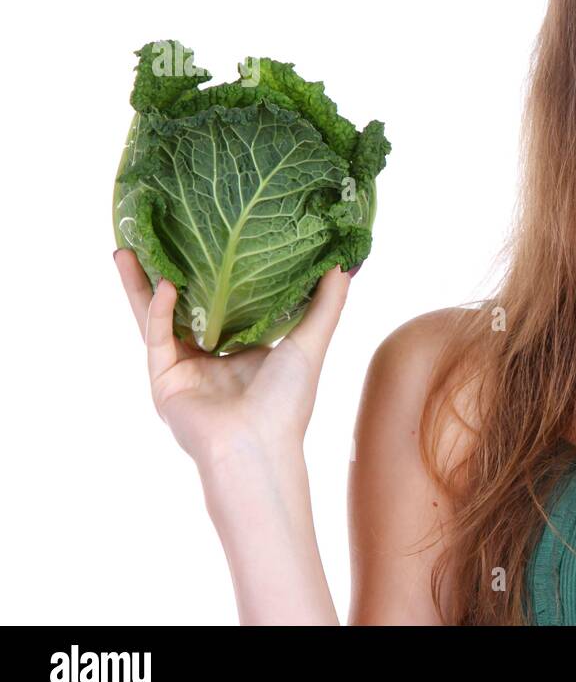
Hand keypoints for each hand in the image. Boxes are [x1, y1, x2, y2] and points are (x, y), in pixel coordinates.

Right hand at [114, 248, 352, 470]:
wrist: (258, 446)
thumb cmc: (287, 402)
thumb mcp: (310, 343)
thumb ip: (327, 304)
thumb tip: (344, 263)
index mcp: (240, 349)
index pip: (219, 302)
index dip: (210, 272)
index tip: (205, 236)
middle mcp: (208, 358)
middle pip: (180, 305)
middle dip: (163, 272)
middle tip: (151, 234)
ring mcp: (182, 370)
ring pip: (154, 318)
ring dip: (139, 286)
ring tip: (125, 250)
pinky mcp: (163, 382)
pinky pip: (156, 339)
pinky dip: (159, 312)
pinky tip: (165, 286)